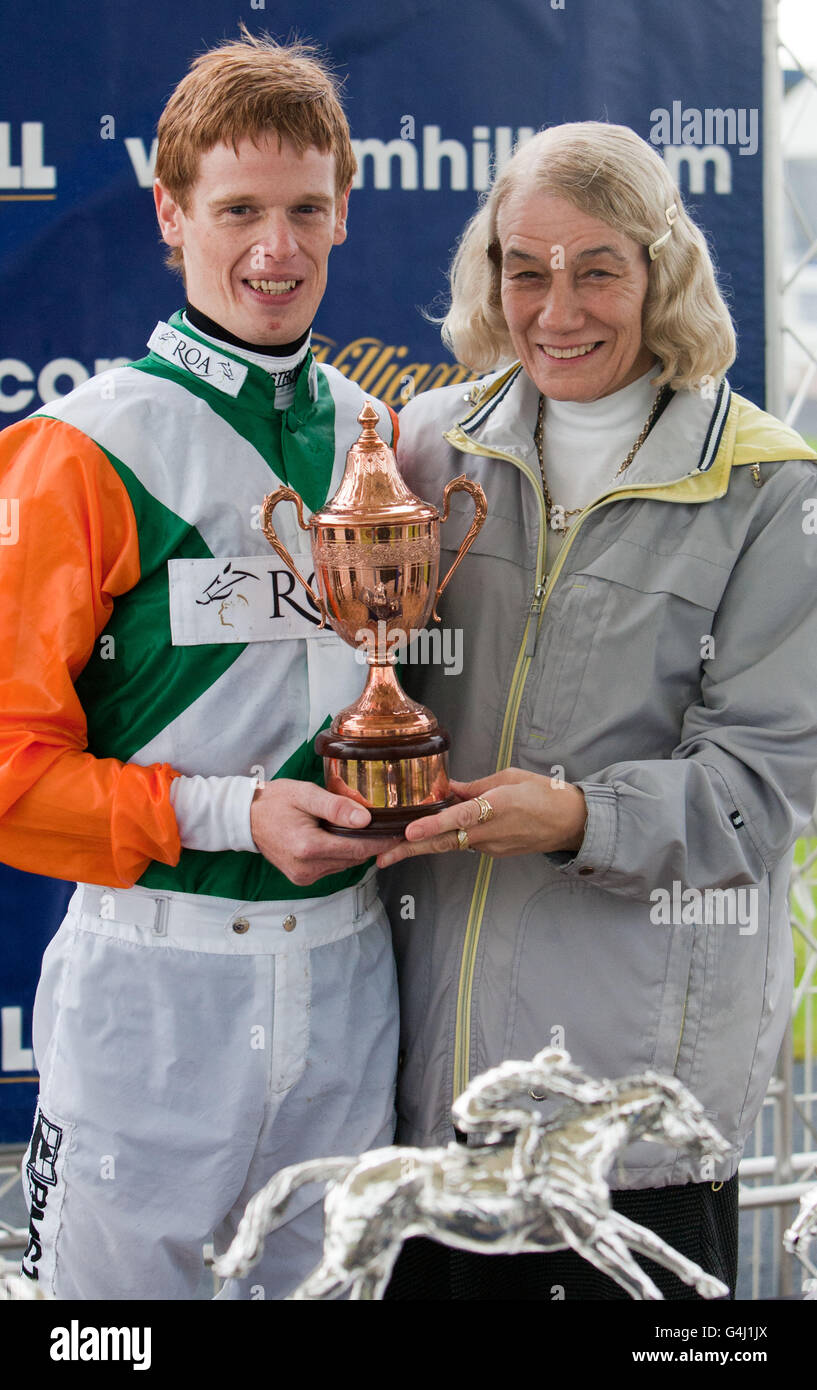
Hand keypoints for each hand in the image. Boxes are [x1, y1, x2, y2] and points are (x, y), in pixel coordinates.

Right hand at [250, 779, 400, 885]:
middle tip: (391, 828)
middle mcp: (307, 867)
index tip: (400, 832)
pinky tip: (343, 837)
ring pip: (345, 864)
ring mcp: (304, 876)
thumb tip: (365, 819)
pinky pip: (333, 867)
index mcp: (308, 847)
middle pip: (354, 858)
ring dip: (357, 849)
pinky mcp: (302, 878)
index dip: (382, 842)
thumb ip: (336, 806)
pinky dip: (342, 853)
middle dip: (374, 844)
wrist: (246, 818)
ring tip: (370, 830)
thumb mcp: (306, 794)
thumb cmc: (275, 801)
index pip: (357, 848)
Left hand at [376, 768, 586, 867]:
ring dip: (424, 844)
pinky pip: (465, 843)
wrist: (571, 822)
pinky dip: (447, 838)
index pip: (458, 818)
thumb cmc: (543, 793)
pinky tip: (430, 835)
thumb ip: (475, 787)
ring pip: (451, 844)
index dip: (432, 826)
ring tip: (393, 846)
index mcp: (496, 807)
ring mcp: (491, 846)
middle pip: (444, 842)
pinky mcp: (493, 852)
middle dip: (410, 850)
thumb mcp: (508, 778)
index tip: (409, 832)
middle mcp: (490, 832)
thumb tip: (448, 789)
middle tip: (381, 857)